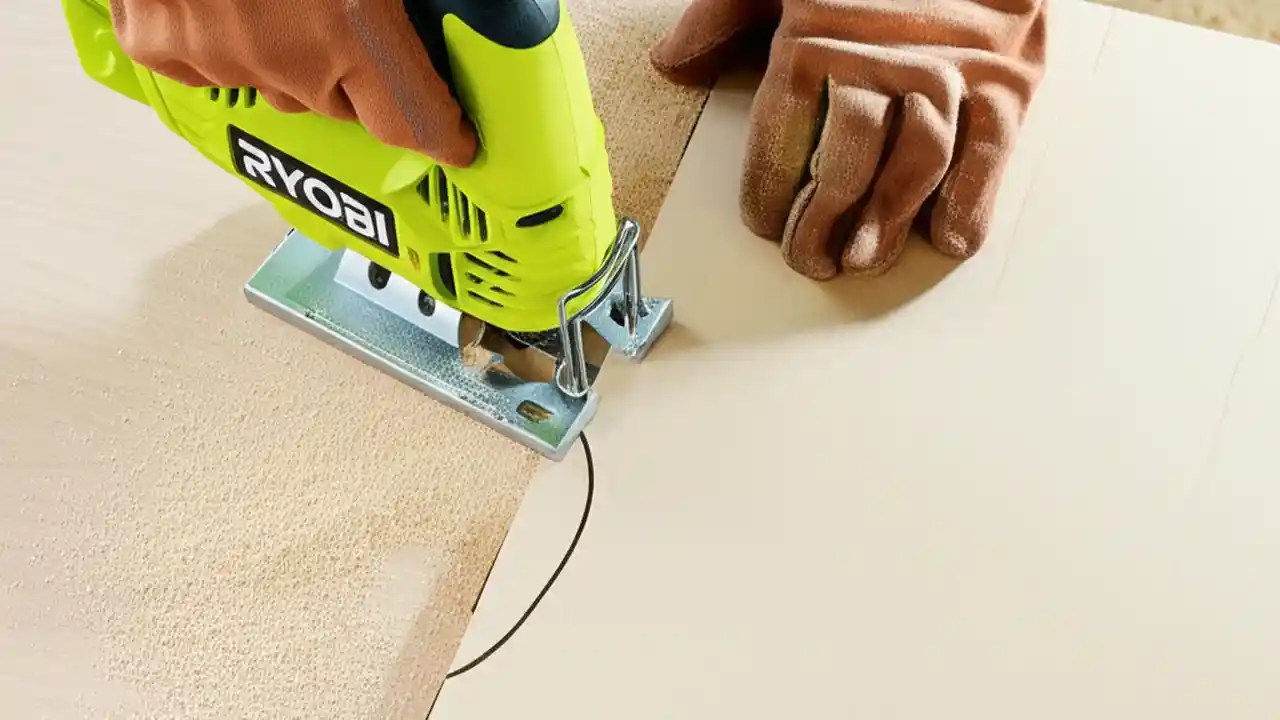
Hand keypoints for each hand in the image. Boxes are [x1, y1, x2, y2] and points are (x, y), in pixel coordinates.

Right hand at [108, 0, 477, 165]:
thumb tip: (416, 2)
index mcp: (352, 28)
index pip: (413, 118)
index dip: (441, 133)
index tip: (456, 141)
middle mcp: (288, 59)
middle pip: (340, 105)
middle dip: (353, 76)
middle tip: (347, 23)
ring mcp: (218, 57)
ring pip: (274, 87)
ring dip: (287, 57)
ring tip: (282, 0)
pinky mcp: (158, 44)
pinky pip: (205, 65)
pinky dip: (220, 39)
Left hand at [652, 0, 1046, 278]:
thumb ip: (722, 14)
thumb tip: (669, 64)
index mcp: (813, 37)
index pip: (783, 136)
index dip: (768, 192)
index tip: (765, 226)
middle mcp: (881, 58)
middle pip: (849, 160)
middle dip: (823, 222)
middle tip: (810, 262)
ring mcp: (950, 70)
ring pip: (917, 162)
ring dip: (888, 221)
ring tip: (863, 262)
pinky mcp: (1009, 77)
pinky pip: (990, 149)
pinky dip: (972, 199)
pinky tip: (947, 241)